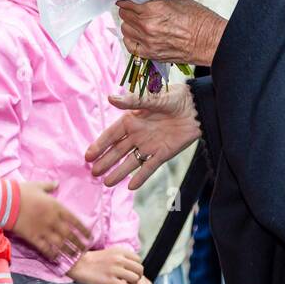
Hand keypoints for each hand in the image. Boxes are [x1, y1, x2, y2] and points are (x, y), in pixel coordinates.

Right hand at [10, 181, 90, 259]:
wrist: (6, 202)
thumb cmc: (22, 192)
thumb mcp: (38, 185)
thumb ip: (49, 186)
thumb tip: (57, 183)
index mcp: (57, 207)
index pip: (75, 221)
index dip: (83, 230)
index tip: (89, 237)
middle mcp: (53, 220)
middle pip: (70, 235)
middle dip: (78, 244)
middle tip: (84, 250)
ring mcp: (44, 230)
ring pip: (60, 244)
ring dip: (68, 251)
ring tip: (74, 257)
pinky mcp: (33, 238)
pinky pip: (45, 249)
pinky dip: (52, 255)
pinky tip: (56, 259)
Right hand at [66, 247, 143, 283]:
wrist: (77, 264)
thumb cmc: (94, 261)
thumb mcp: (111, 255)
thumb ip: (123, 261)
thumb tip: (134, 271)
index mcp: (120, 251)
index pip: (138, 260)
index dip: (136, 269)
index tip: (129, 274)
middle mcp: (119, 259)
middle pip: (139, 270)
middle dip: (137, 277)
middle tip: (129, 282)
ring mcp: (114, 270)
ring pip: (135, 279)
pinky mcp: (109, 281)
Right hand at [86, 84, 201, 188]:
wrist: (197, 107)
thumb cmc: (174, 97)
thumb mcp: (152, 98)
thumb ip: (132, 102)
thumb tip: (110, 98)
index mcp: (132, 120)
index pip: (111, 135)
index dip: (99, 145)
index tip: (88, 156)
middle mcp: (138, 134)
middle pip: (117, 151)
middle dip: (105, 162)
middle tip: (93, 172)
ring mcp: (149, 145)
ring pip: (130, 161)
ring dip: (119, 172)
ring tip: (106, 183)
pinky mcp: (163, 154)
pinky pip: (149, 167)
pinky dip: (141, 177)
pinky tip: (131, 186)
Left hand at [116, 0, 225, 66]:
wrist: (210, 41)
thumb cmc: (199, 19)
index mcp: (153, 8)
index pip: (126, 0)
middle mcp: (147, 25)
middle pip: (124, 13)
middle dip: (129, 9)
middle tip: (138, 8)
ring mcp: (147, 41)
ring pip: (125, 29)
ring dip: (130, 24)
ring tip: (140, 22)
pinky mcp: (150, 54)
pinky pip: (130, 45)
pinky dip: (132, 39)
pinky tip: (140, 35)